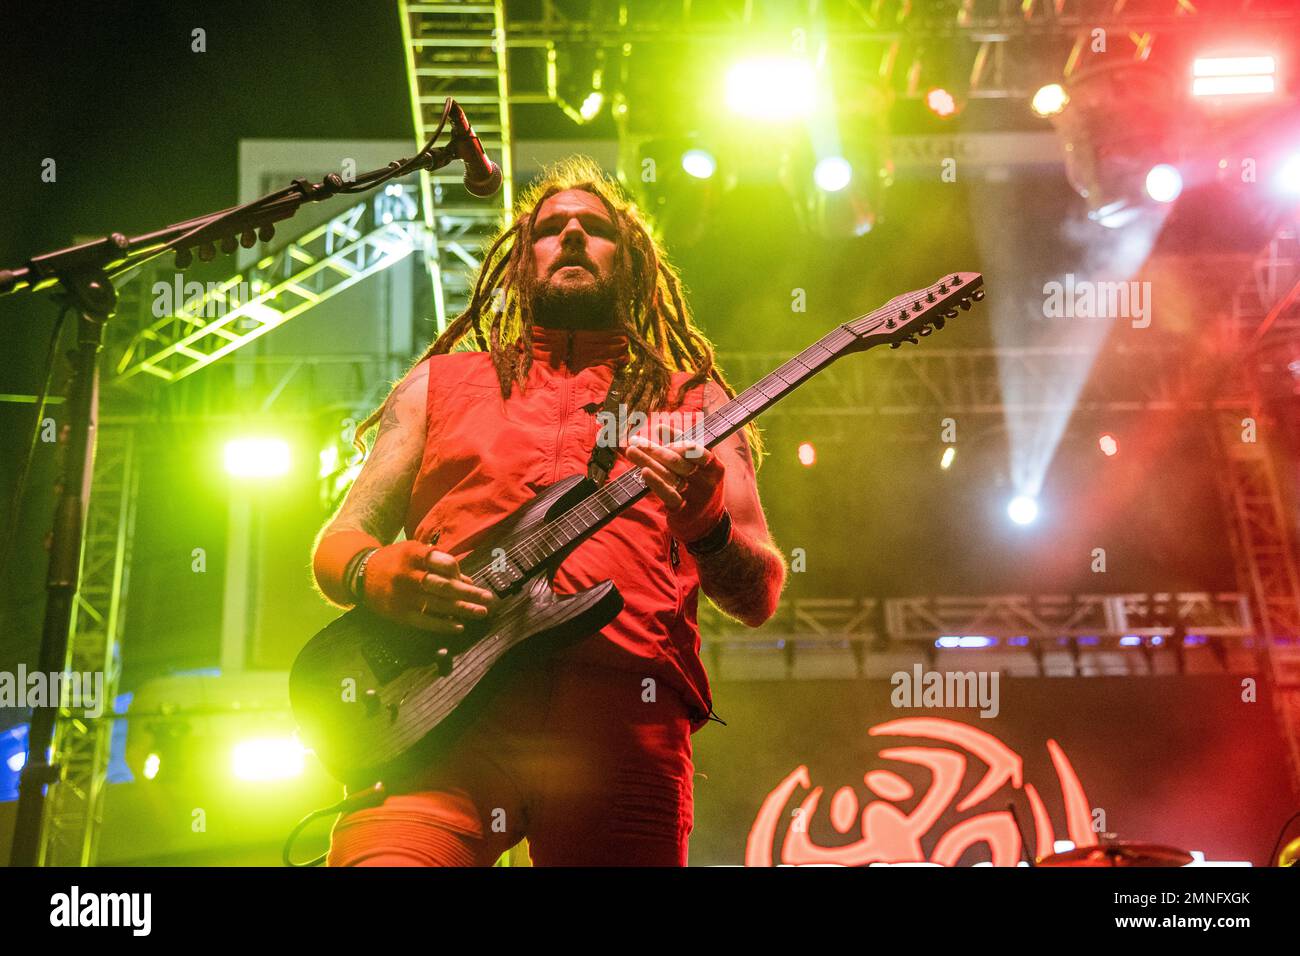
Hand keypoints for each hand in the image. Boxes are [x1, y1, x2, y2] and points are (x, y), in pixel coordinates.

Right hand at [360, 540, 495, 633]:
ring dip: (463, 609)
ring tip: (481, 612)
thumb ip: (440, 564)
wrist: (361, 574)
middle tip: (489, 599)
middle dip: (469, 593)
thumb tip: (469, 580)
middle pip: (444, 585)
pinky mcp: (400, 614)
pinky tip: (459, 626)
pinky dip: (444, 625)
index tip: (469, 580)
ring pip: (438, 604)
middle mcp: (409, 575)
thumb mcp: (415, 552)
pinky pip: (426, 621)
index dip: (459, 572)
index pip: (443, 562)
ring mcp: (404, 596)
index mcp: (414, 554)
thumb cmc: (396, 560)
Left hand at [625, 425, 726, 543]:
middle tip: (635, 441)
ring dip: (647, 461)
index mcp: (714, 466)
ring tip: (631, 451)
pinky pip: (668, 494)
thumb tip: (660, 427)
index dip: (675, 441)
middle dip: (654, 450)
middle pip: (677, 461)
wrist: (708, 526)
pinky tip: (643, 472)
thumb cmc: (700, 488)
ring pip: (669, 475)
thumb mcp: (700, 467)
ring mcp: (695, 497)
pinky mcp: (683, 510)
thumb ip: (682, 445)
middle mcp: (706, 481)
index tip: (655, 433)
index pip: (695, 449)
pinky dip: (655, 482)